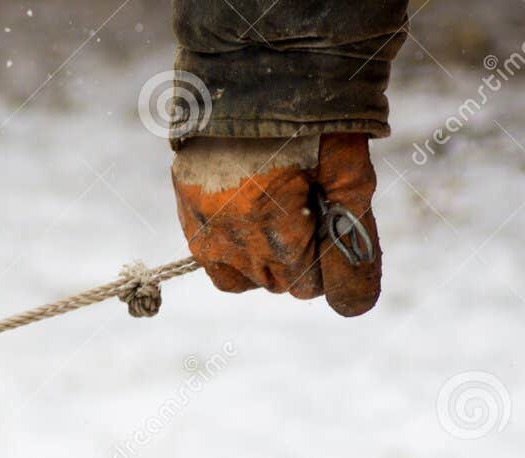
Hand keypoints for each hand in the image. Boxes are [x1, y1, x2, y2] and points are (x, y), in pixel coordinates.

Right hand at [172, 133, 381, 316]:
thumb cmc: (314, 119)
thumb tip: (354, 304)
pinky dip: (231, 249)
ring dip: (262, 262)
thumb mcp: (349, 171)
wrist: (258, 71)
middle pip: (274, 282)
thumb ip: (352, 234)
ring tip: (276, 220)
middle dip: (296, 261)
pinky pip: (208, 256)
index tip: (328, 227)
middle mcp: (231, 234)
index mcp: (274, 224)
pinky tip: (248, 216)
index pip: (303, 284)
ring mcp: (202, 223)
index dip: (325, 262)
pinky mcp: (185, 207)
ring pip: (238, 279)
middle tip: (306, 213)